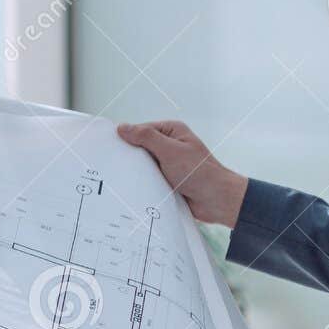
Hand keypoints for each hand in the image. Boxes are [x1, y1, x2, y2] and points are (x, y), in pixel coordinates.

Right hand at [117, 119, 247, 227]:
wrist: (217, 201)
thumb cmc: (199, 172)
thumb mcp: (171, 151)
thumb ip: (147, 137)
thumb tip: (122, 128)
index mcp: (171, 131)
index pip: (140, 130)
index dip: (126, 138)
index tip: (111, 148)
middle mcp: (169, 145)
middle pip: (139, 147)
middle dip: (129, 156)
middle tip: (113, 165)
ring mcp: (167, 162)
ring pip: (141, 164)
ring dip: (135, 171)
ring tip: (121, 178)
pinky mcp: (165, 178)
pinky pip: (147, 178)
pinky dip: (141, 182)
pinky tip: (131, 187)